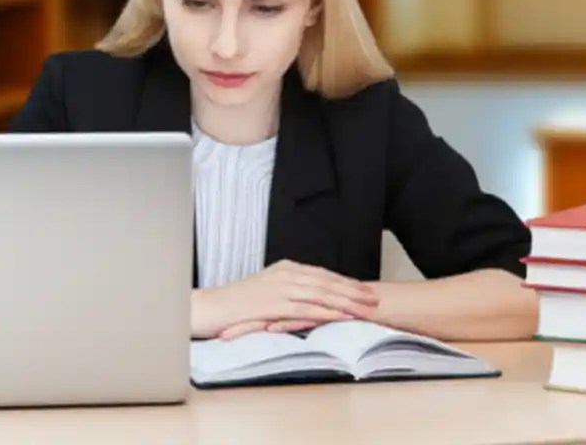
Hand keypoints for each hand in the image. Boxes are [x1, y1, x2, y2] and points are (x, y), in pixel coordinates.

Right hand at [191, 260, 378, 339]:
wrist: (211, 307)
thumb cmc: (236, 304)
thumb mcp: (264, 291)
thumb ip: (286, 290)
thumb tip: (306, 298)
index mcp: (284, 268)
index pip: (322, 274)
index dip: (344, 281)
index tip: (362, 288)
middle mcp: (285, 274)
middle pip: (326, 281)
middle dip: (352, 289)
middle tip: (374, 297)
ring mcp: (280, 288)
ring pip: (321, 293)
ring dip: (346, 301)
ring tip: (365, 308)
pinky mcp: (274, 304)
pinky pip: (307, 307)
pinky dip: (328, 311)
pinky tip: (343, 316)